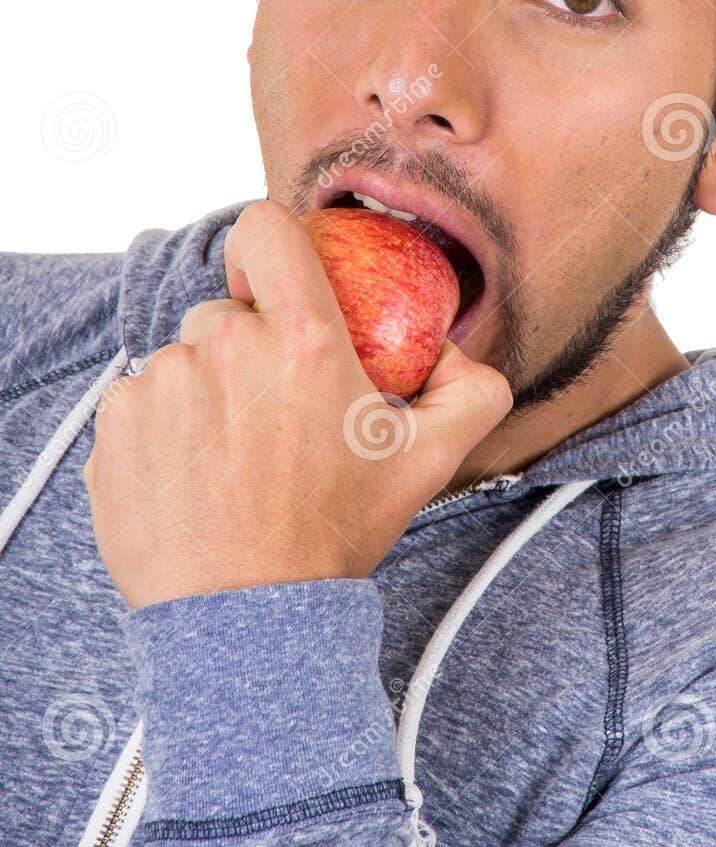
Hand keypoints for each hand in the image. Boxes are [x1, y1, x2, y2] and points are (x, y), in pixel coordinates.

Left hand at [83, 199, 512, 608]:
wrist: (247, 616)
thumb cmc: (332, 536)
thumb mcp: (428, 464)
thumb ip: (470, 391)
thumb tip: (448, 350)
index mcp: (304, 342)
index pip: (266, 230)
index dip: (271, 246)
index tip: (276, 286)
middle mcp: (225, 349)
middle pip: (225, 313)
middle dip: (246, 352)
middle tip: (270, 420)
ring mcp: (161, 385)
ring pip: (182, 362)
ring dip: (203, 395)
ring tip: (229, 463)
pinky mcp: (114, 425)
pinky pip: (138, 404)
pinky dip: (160, 432)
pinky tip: (190, 481)